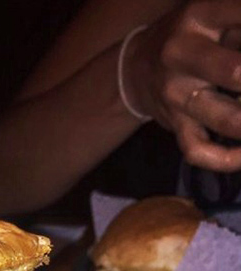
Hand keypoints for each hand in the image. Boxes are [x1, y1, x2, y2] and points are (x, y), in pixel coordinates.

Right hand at [125, 1, 240, 170]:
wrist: (137, 68)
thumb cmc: (193, 36)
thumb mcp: (216, 14)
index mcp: (200, 16)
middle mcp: (182, 55)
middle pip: (236, 72)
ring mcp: (177, 95)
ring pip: (227, 119)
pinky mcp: (175, 125)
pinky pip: (199, 150)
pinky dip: (227, 159)